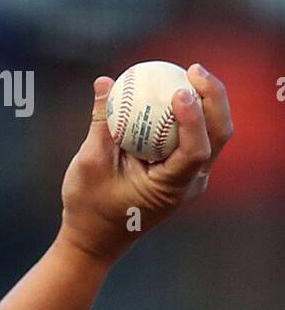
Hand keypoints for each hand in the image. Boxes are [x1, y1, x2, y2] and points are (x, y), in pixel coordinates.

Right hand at [58, 65, 232, 264]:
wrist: (95, 239)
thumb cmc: (89, 208)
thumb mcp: (89, 164)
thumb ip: (101, 123)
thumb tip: (104, 81)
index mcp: (171, 189)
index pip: (196, 150)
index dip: (195, 118)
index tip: (180, 91)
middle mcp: (190, 184)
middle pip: (219, 134)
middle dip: (213, 97)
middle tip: (193, 70)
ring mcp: (192, 178)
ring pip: (215, 133)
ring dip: (208, 101)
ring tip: (189, 74)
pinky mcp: (184, 171)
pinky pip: (198, 136)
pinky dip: (193, 113)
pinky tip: (177, 90)